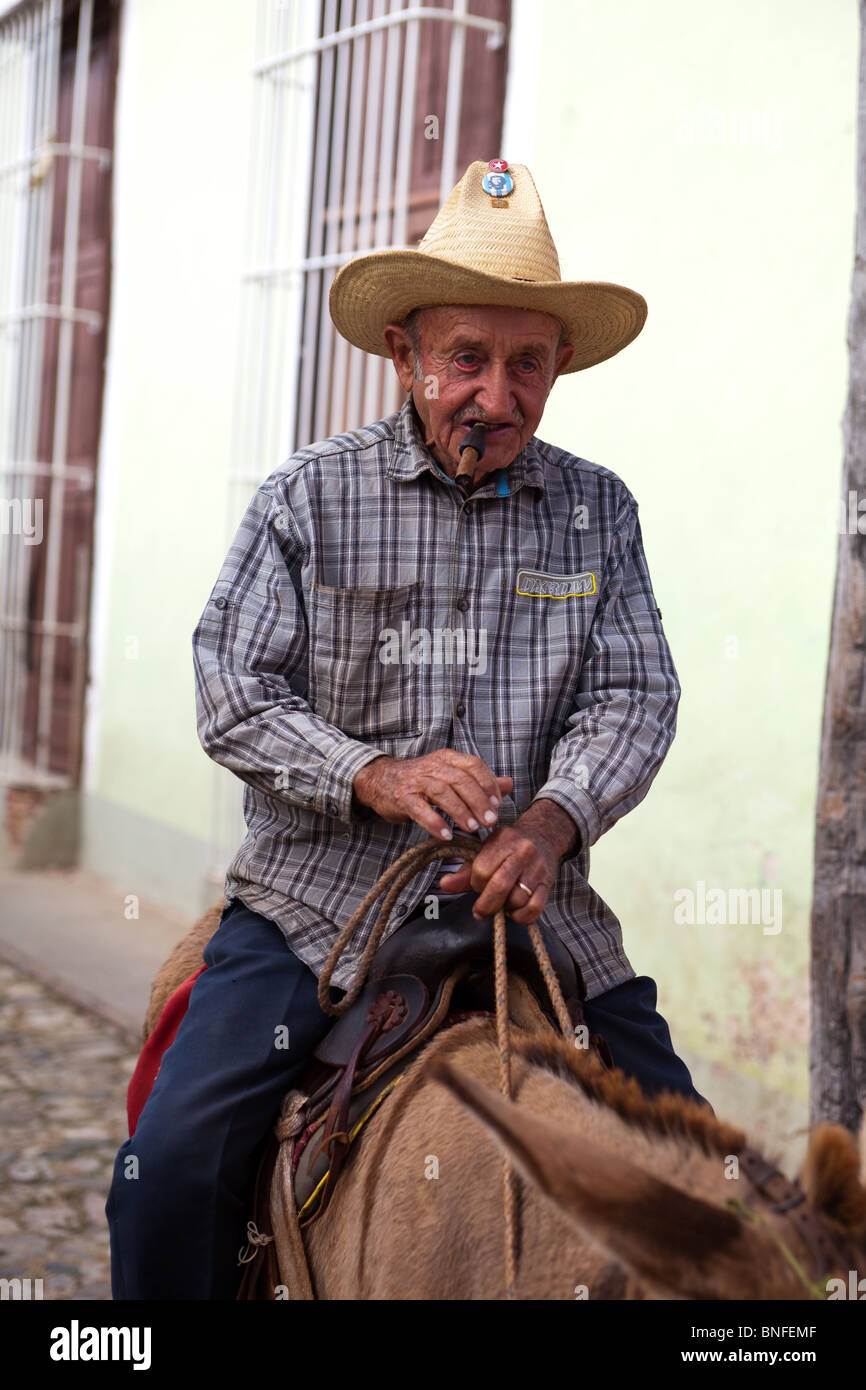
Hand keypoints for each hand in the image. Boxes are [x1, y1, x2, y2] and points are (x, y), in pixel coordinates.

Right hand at [352, 750, 512, 840]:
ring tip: (472, 828)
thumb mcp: (451, 776)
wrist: (381, 781)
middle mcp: (432, 766)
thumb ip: (480, 781)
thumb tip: (509, 784)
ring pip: (442, 792)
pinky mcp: (402, 797)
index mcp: (447, 758)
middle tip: (489, 821)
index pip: (473, 765)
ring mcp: (416, 781)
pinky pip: (420, 809)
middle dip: (478, 801)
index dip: (488, 784)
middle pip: (460, 780)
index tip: (497, 804)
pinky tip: (445, 835)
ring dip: (460, 811)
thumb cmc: (422, 782)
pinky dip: (434, 822)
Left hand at [437, 799, 578, 923]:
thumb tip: (444, 884)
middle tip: (480, 912)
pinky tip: (516, 911)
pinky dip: (522, 916)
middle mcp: (522, 852)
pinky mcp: (547, 883)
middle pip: (500, 886)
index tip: (477, 886)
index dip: (476, 884)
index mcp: (502, 840)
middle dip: (486, 905)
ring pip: (517, 899)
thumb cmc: (509, 847)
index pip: (482, 870)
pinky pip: (534, 908)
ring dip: (506, 908)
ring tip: (503, 903)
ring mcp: (537, 868)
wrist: (543, 835)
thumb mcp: (486, 851)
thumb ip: (465, 871)